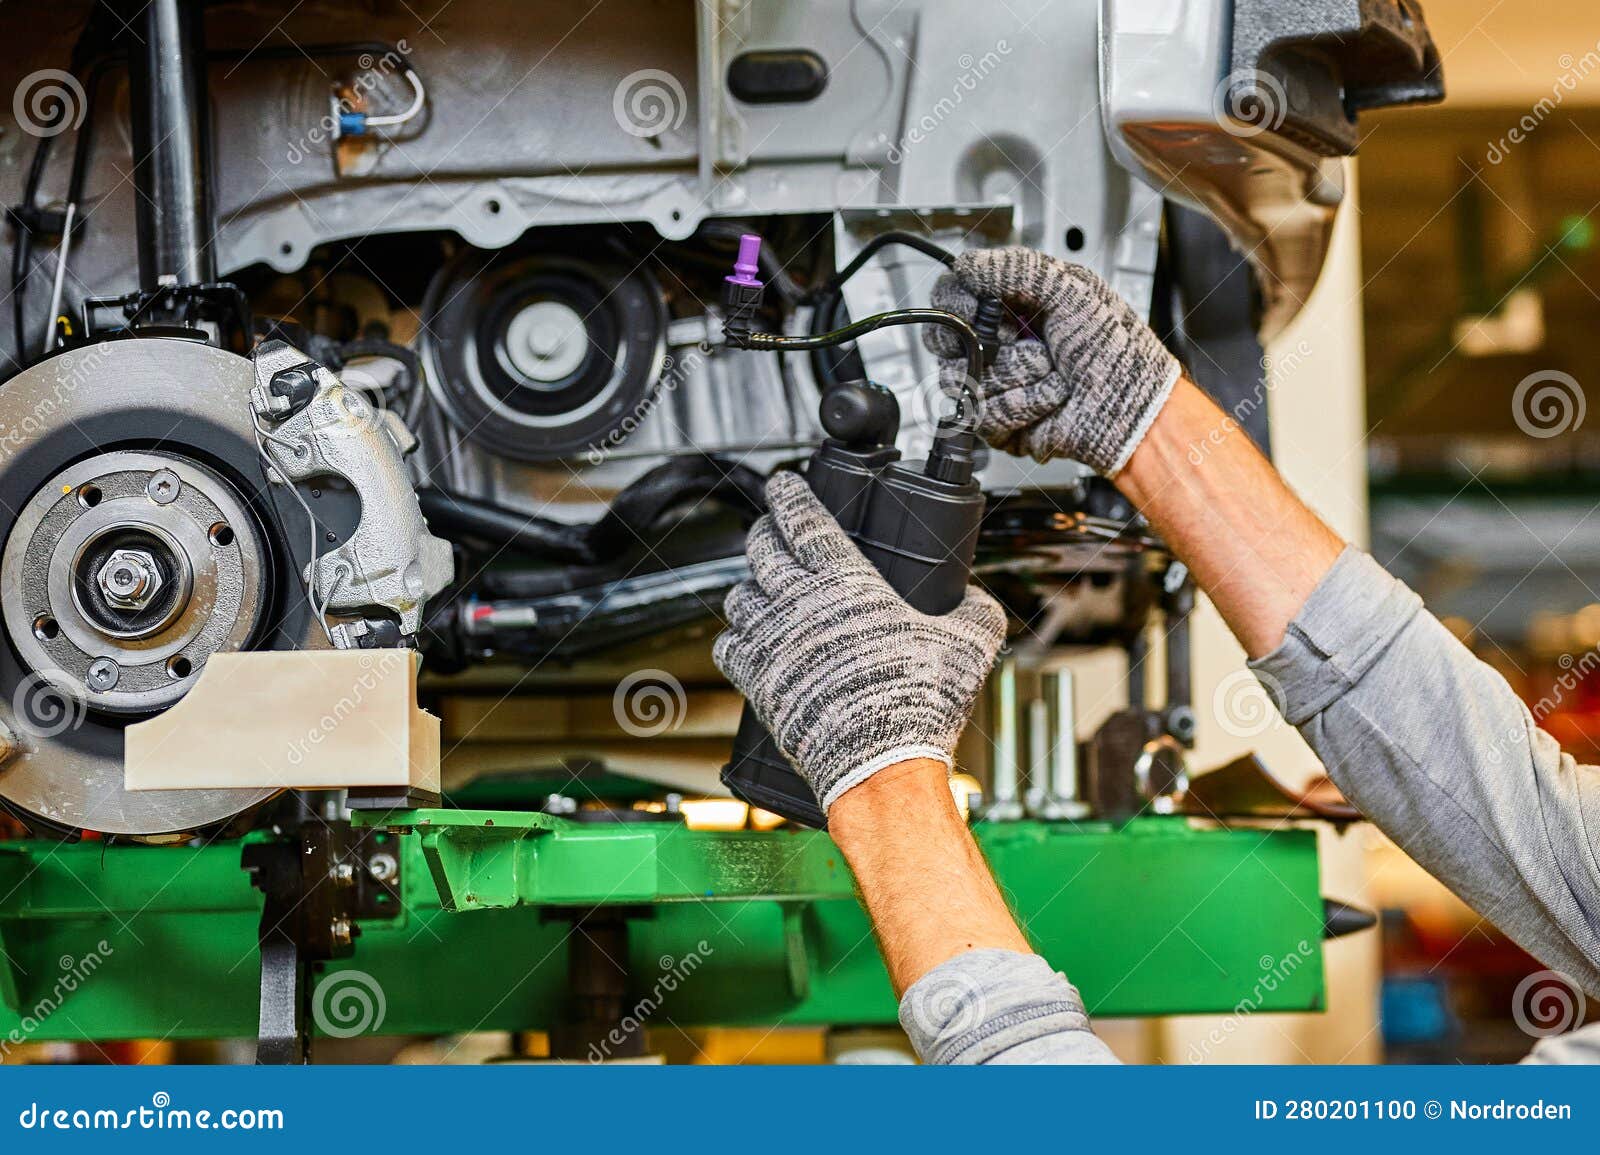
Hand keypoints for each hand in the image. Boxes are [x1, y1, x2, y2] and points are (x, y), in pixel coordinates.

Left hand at [713, 472, 1006, 813]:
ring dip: (750, 585)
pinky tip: (748, 638)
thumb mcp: (970, 645)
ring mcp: (772, 641)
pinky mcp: (756, 681)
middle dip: (764, 531)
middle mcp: (799, 604)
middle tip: (772, 531)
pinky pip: (727, 645)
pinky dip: (735, 637)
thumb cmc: (919, 704)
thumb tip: (979, 599)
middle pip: (760, 547)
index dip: (789, 493)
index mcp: (846, 581)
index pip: (803, 518)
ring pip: (739, 594)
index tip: (783, 483)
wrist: (880, 766)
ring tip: (764, 587)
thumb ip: (977, 610)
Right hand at [925, 246, 1180, 474]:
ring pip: (963, 379)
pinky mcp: (998, 421)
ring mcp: (995, 384)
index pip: (951, 296)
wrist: (1130, 408)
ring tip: (1053, 372)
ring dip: (1018, 375)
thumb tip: (968, 264)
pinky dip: (1024, 405)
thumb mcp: (1073, 290)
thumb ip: (1019, 269)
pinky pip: (984, 414)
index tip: (979, 306)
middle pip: (945, 340)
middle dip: (990, 343)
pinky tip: (1051, 400)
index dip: (957, 302)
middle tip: (1026, 340)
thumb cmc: (1115, 351)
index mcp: (1011, 305)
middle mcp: (997, 343)